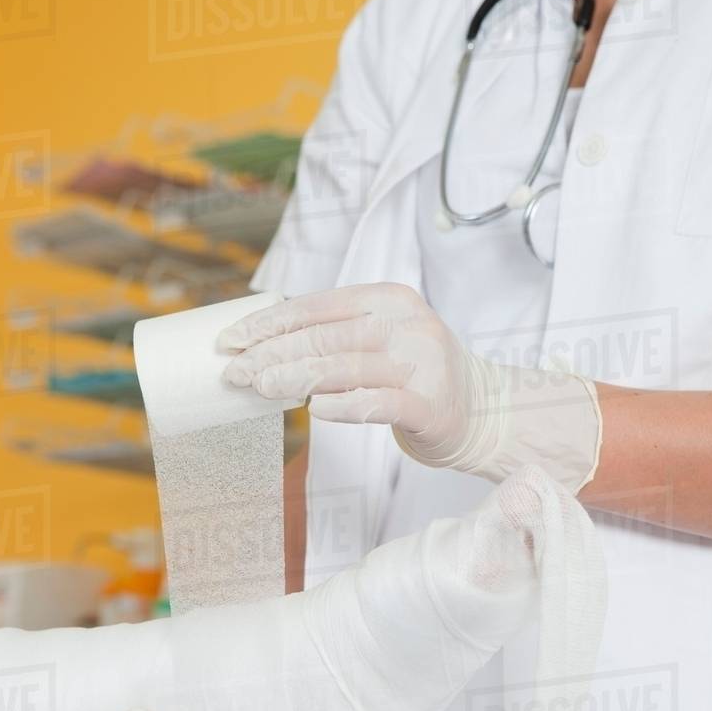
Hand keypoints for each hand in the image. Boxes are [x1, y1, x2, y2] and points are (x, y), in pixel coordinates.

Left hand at [219, 282, 482, 464]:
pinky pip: (378, 403)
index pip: (317, 306)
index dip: (269, 322)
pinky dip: (344, 405)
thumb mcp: (380, 337)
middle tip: (234, 372)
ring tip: (260, 388)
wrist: (479, 411)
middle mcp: (406, 325)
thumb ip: (335, 335)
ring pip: (345, 367)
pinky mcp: (429, 404)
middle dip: (272, 353)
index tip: (231, 340)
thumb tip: (261, 346)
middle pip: (325, 337)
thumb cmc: (414, 374)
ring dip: (295, 378)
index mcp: (388, 299)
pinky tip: (313, 410)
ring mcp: (420, 364)